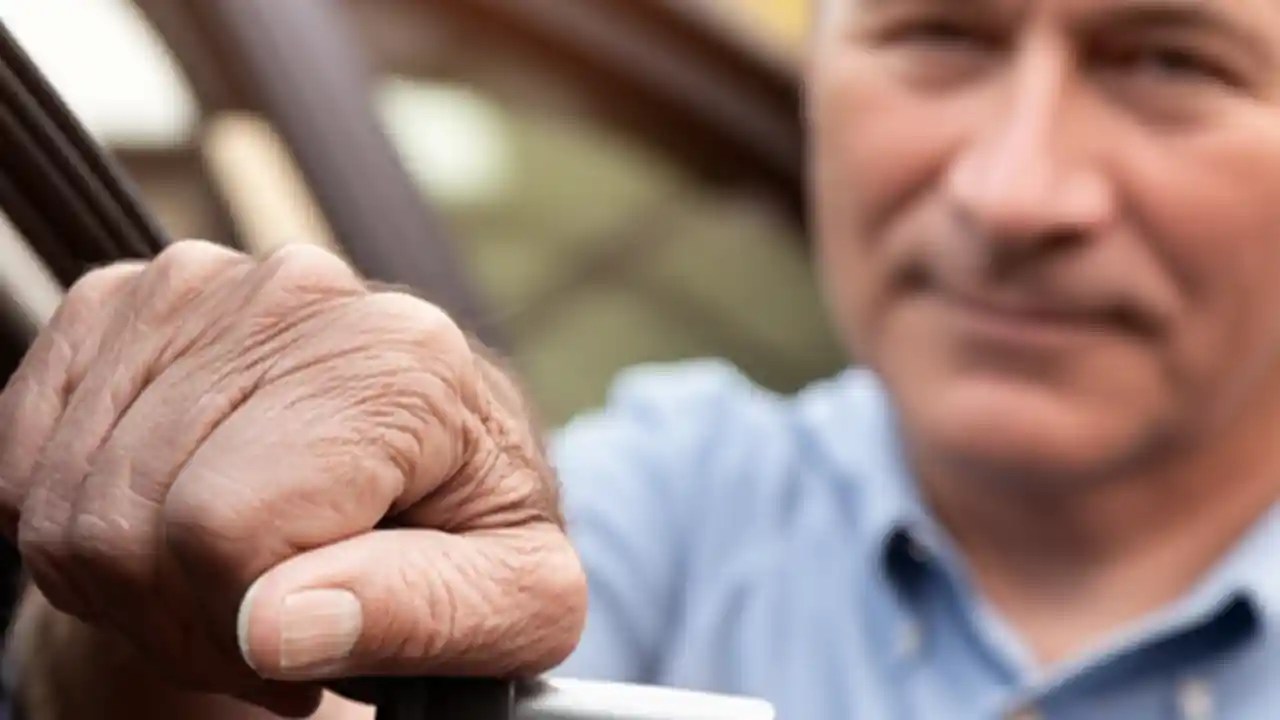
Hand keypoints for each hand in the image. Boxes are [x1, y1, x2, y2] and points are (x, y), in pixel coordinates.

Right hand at [0, 241, 585, 715]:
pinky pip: (22, 458)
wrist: (433, 461)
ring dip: (130, 586)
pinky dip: (73, 528)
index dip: (239, 631)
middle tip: (263, 635)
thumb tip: (276, 624)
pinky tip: (171, 535)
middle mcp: (297, 296)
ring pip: (64, 500)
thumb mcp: (516, 601)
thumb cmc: (477, 537)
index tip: (298, 651)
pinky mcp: (129, 300)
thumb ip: (423, 614)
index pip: (224, 526)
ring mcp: (202, 286)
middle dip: (184, 623)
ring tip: (230, 590)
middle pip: (130, 519)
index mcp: (402, 360)